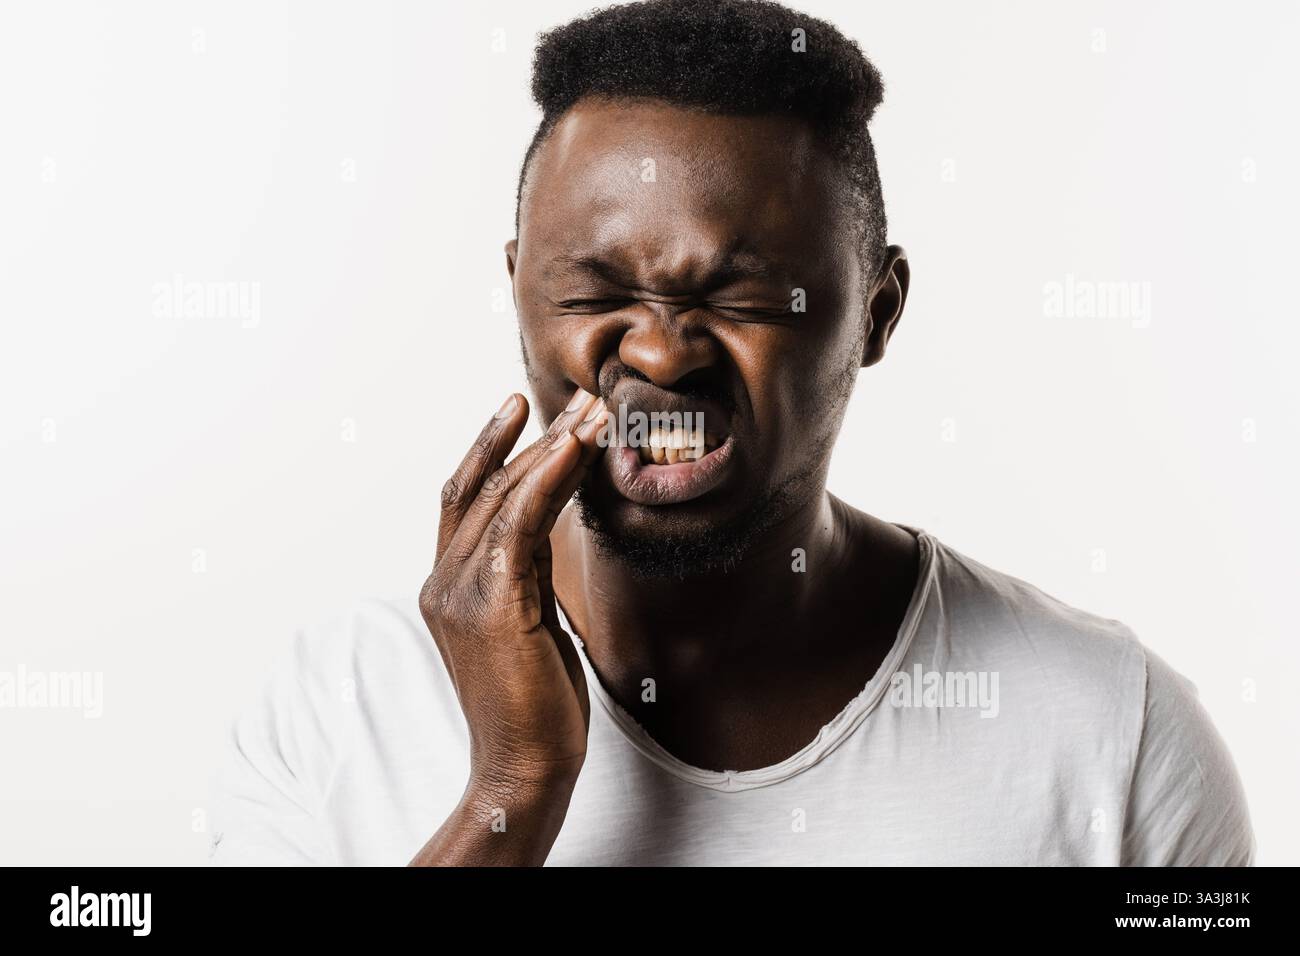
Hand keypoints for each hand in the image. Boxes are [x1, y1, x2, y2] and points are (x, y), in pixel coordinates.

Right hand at [411, 387, 606, 864]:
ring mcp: (462, 592)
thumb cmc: (535, 703)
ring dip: (553, 449)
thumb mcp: (528, 621)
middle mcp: (444, 581)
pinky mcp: (493, 605)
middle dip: (535, 439)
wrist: (524, 767)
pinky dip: (549, 479)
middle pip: (485, 486)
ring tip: (593, 414)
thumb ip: (524, 573)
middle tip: (582, 400)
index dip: (493, 449)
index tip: (524, 410)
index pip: (467, 499)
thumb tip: (547, 528)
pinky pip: (522, 523)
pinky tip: (577, 451)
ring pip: (504, 497)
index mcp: (448, 586)